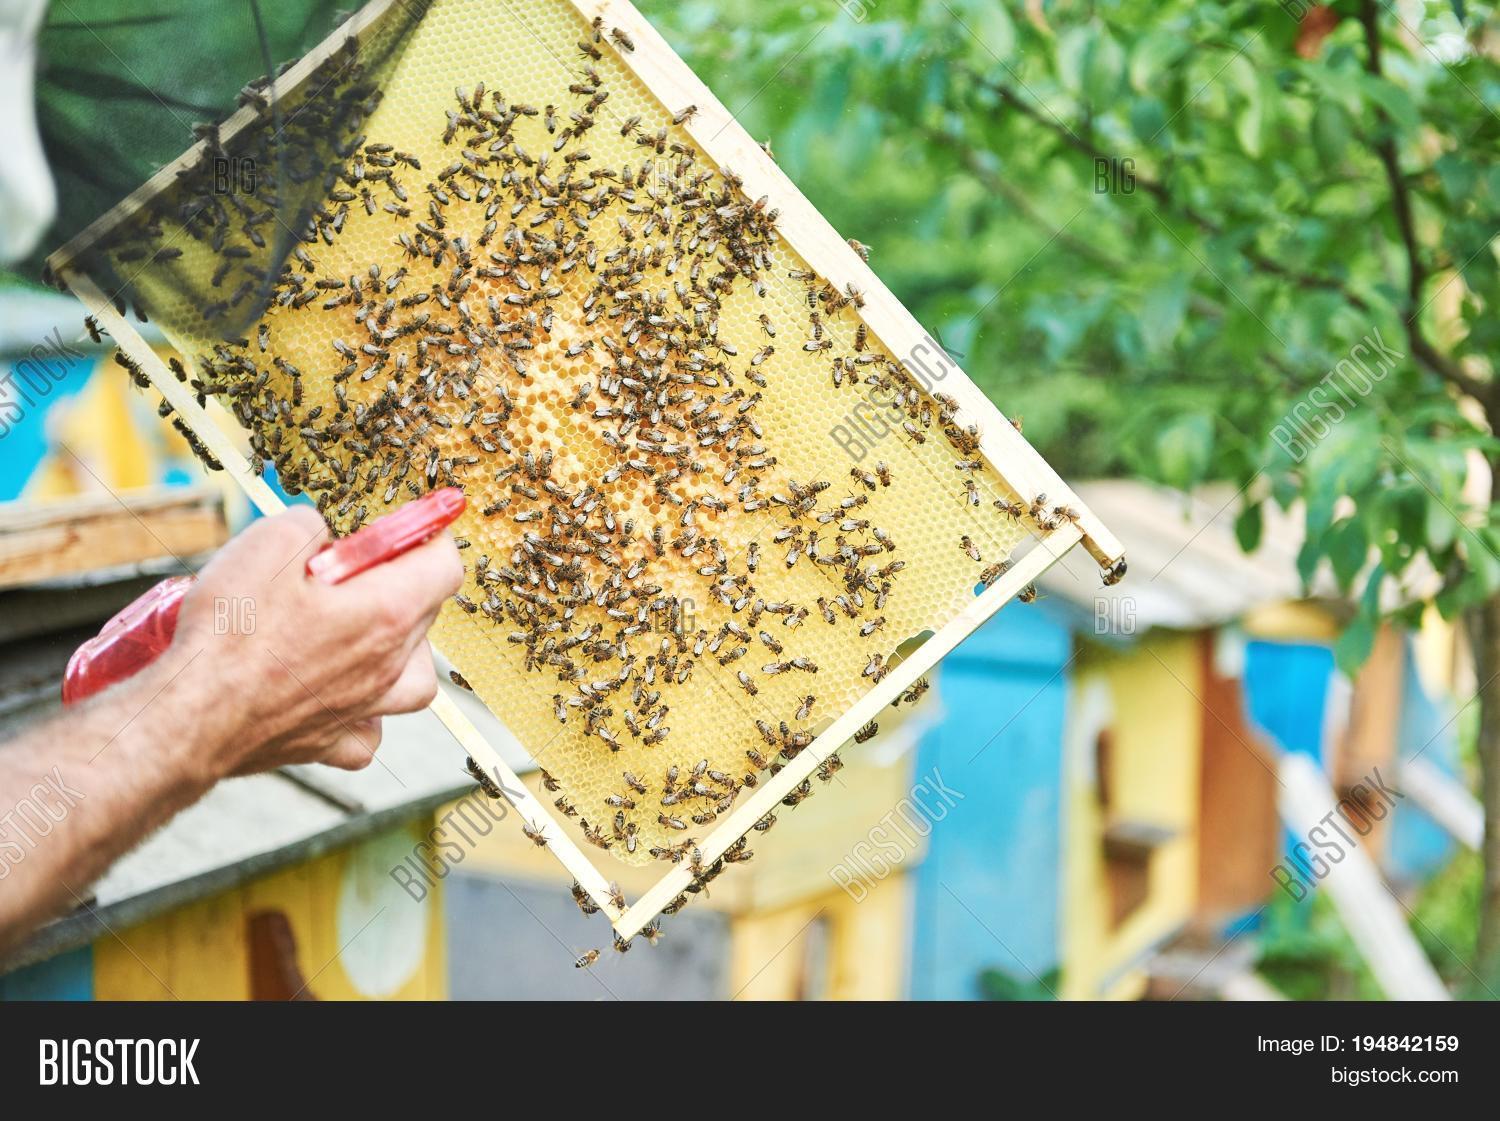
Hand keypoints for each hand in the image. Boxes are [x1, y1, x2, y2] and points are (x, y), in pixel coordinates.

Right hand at [164, 505, 463, 778]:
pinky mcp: (330, 743)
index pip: (444, 566)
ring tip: (363, 630)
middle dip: (401, 582)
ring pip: (414, 678)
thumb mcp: (270, 542)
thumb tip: (323, 531)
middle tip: (354, 568)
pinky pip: (368, 730)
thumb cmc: (229, 633)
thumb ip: (312, 525)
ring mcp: (364, 708)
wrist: (190, 716)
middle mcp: (388, 665)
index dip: (429, 538)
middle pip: (426, 616)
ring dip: (401, 648)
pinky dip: (366, 712)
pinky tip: (340, 694)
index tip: (409, 525)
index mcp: (386, 611)